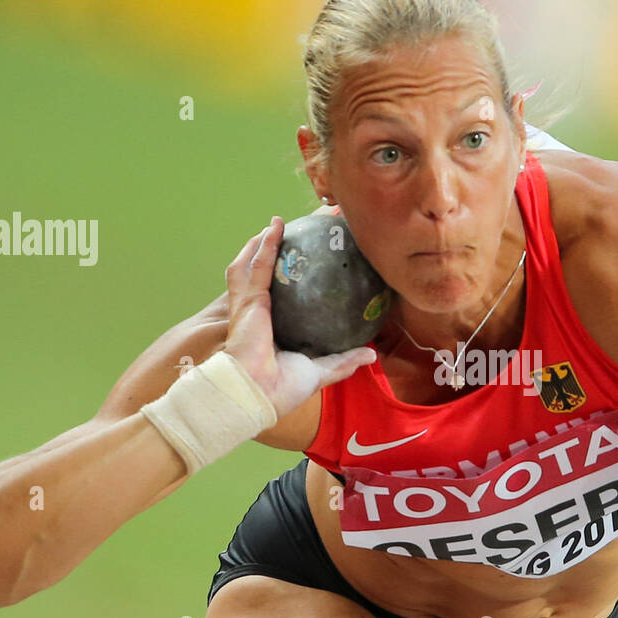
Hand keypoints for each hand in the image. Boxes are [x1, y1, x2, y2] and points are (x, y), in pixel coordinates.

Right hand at [223, 217, 376, 415]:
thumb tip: (371, 355)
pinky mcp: (247, 301)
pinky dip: (263, 245)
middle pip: (268, 271)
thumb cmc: (282, 389)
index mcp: (274, 326)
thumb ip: (343, 361)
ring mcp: (250, 304)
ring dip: (266, 240)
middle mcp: (260, 312)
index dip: (297, 272)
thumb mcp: (321, 372)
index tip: (318, 253)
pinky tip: (276, 227)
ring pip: (253, 263)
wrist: (258, 395)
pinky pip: (256, 267)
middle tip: (303, 228)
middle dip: (281, 247)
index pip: (286, 292)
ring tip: (282, 221)